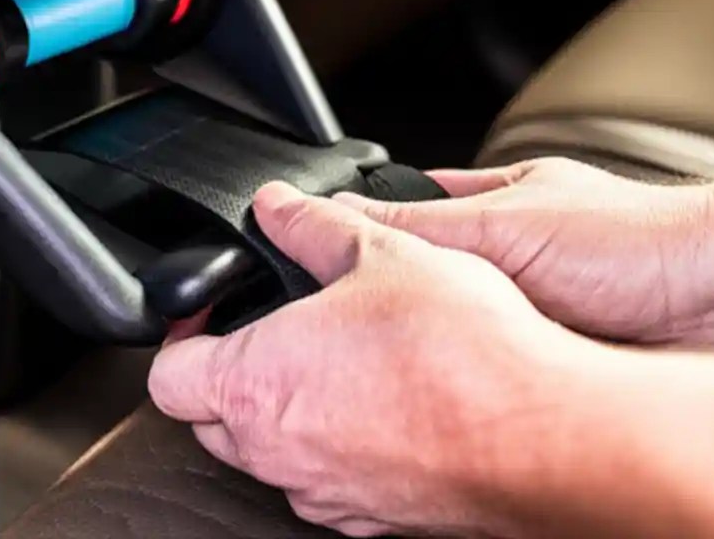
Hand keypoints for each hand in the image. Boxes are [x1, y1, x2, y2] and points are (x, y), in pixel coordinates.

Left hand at [147, 182, 605, 536]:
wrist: (544, 438)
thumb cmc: (460, 352)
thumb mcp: (383, 254)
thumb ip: (314, 228)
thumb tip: (278, 206)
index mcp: (255, 384)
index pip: (169, 374)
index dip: (184, 334)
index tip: (215, 309)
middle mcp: (277, 453)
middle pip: (213, 420)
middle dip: (231, 374)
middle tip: (280, 329)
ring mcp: (325, 494)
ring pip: (273, 455)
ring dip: (289, 412)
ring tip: (345, 361)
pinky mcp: (374, 518)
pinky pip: (330, 483)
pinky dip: (340, 447)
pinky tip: (389, 407)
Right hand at [334, 158, 713, 346]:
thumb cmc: (630, 240)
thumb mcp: (501, 225)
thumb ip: (417, 224)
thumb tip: (336, 214)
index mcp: (494, 202)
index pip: (407, 211)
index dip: (364, 235)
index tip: (320, 260)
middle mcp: (511, 251)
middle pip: (430, 277)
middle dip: (404, 302)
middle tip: (371, 329)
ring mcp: (535, 303)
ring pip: (462, 326)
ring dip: (447, 342)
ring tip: (422, 361)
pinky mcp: (556, 350)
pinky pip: (498, 361)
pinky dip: (483, 372)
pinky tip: (469, 384)